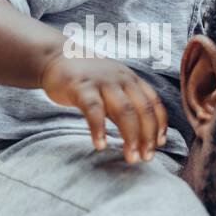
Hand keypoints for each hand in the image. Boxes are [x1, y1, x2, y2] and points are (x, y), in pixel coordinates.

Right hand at [39, 52, 167, 162]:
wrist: (56, 57)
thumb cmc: (87, 78)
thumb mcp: (113, 86)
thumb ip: (126, 106)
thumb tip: (143, 135)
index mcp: (131, 79)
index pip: (153, 103)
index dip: (159, 125)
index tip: (159, 144)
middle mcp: (121, 79)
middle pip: (142, 110)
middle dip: (148, 136)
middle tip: (146, 158)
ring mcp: (102, 82)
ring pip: (124, 111)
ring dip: (131, 136)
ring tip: (131, 157)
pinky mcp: (81, 87)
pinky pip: (94, 110)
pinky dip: (99, 129)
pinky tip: (101, 145)